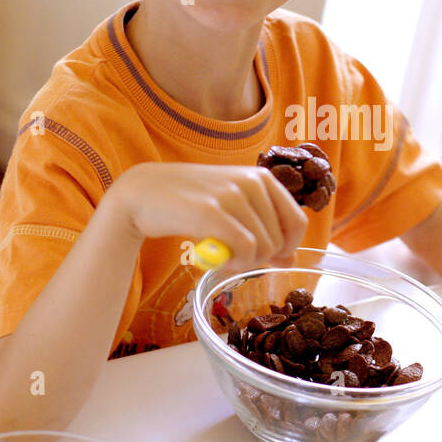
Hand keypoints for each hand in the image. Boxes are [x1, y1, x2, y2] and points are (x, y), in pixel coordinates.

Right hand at [106, 163, 308, 269]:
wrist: (143, 192)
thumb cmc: (190, 202)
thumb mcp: (233, 209)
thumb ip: (263, 227)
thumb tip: (291, 259)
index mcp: (261, 178)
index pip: (298, 222)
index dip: (287, 248)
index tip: (267, 257)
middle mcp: (251, 182)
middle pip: (281, 241)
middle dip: (261, 260)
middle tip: (234, 258)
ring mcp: (231, 195)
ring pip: (264, 248)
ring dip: (245, 264)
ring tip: (222, 257)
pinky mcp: (211, 212)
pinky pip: (245, 250)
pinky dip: (236, 264)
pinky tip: (219, 262)